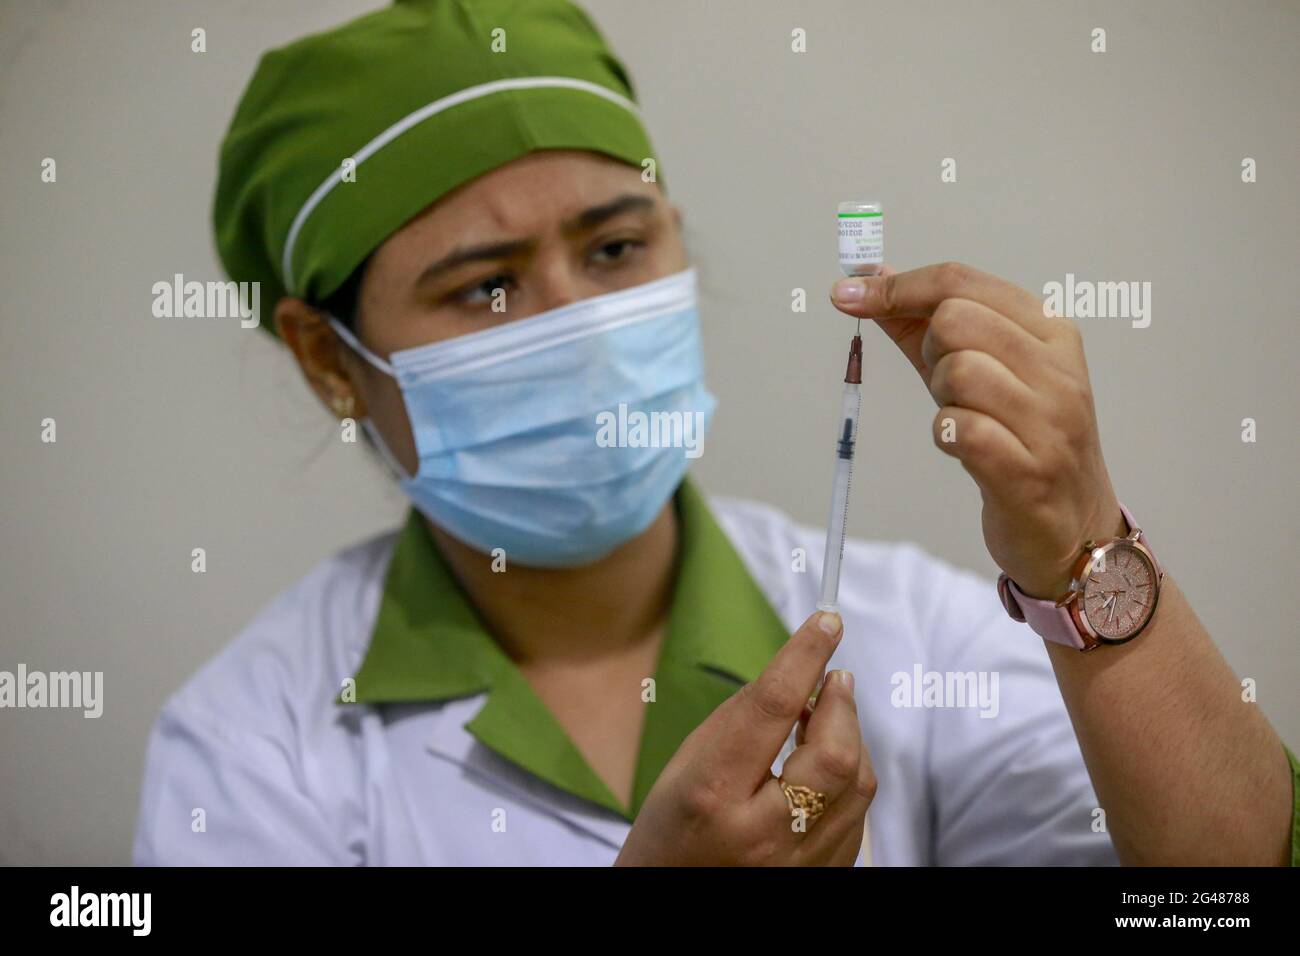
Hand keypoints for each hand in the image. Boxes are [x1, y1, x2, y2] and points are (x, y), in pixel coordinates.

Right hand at [615, 611, 873, 865]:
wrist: (671, 904)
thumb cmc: (669, 832)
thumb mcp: (684, 766)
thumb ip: (742, 720)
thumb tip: (798, 675)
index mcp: (712, 795)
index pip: (773, 708)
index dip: (804, 656)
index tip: (826, 621)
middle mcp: (762, 835)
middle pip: (834, 753)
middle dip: (841, 704)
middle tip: (834, 677)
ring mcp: (799, 863)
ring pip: (859, 782)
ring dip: (850, 736)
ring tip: (826, 717)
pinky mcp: (824, 875)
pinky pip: (858, 814)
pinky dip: (850, 776)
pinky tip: (826, 765)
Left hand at [830, 262, 1126, 598]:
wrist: (1075, 529)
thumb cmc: (1020, 441)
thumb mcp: (981, 372)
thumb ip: (923, 327)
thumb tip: (870, 281)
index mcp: (1051, 332)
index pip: (962, 281)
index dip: (897, 285)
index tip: (849, 293)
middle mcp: (1057, 370)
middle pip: (955, 320)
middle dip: (929, 350)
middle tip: (945, 386)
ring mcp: (1050, 421)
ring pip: (957, 370)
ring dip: (940, 398)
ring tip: (963, 419)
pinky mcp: (1028, 472)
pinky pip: (960, 430)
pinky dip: (945, 436)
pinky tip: (963, 448)